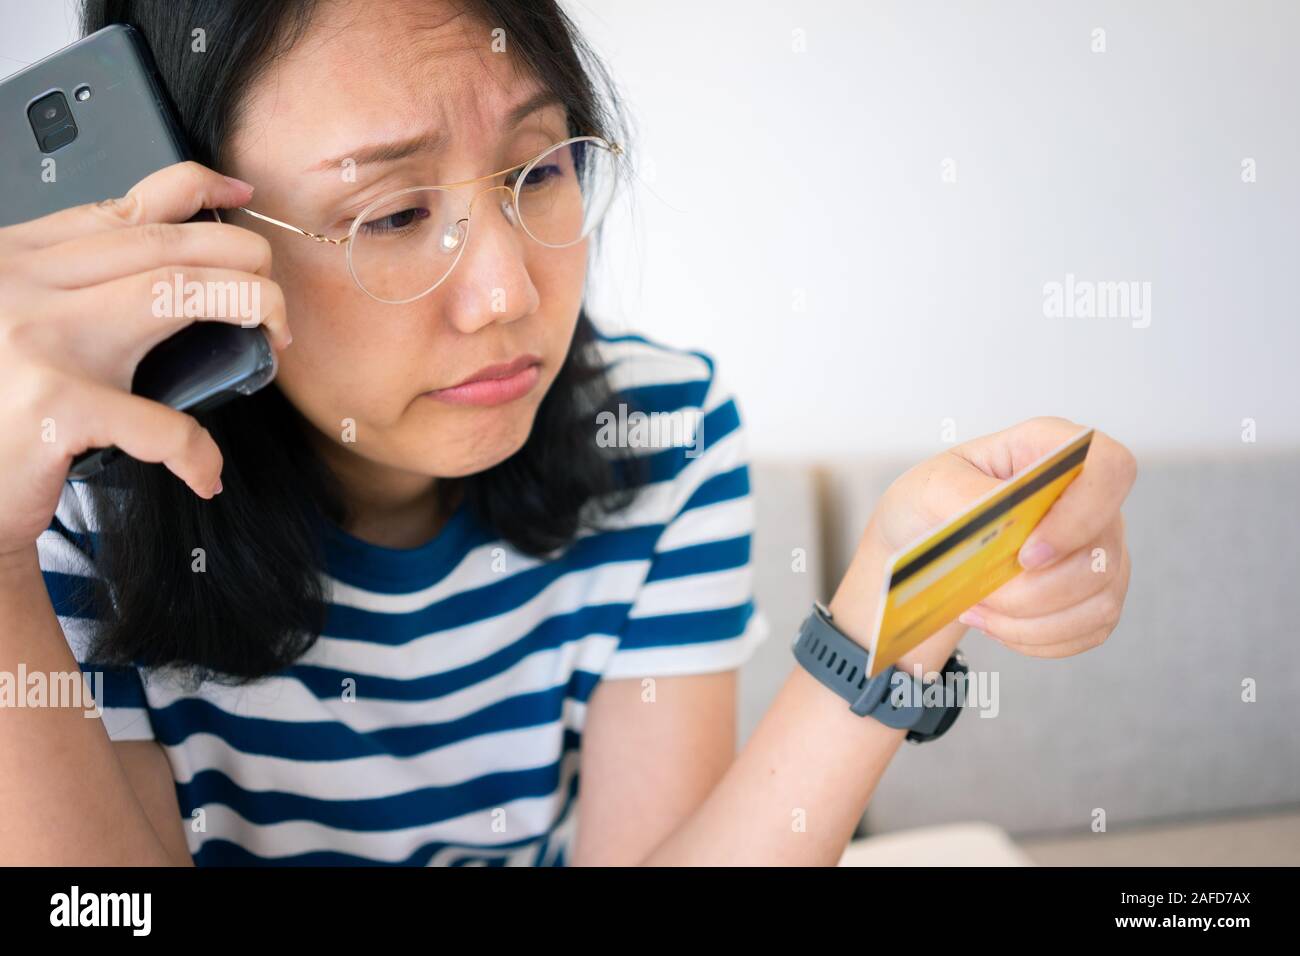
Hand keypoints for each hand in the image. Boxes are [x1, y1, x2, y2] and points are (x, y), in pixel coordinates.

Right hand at [0, 161, 291, 557]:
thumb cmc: (6, 415)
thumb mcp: (32, 329)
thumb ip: (81, 291)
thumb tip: (187, 269)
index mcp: (22, 259)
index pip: (120, 207)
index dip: (194, 191)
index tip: (242, 196)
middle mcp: (23, 283)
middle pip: (165, 244)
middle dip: (245, 258)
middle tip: (277, 302)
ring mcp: (36, 340)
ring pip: (176, 291)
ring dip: (249, 307)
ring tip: (276, 340)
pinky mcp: (51, 405)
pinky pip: (160, 419)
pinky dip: (197, 448)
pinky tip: (204, 471)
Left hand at [832, 417, 1135, 670]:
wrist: (923, 548)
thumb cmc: (931, 505)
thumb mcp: (929, 488)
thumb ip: (966, 498)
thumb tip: (1005, 523)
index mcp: (1053, 450)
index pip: (1110, 469)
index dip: (1081, 517)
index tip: (1027, 555)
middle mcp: (1090, 497)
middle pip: (1102, 554)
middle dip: (1034, 591)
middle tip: (979, 592)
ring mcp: (1100, 546)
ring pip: (1100, 600)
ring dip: (1031, 620)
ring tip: (977, 609)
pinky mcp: (1096, 593)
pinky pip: (1090, 629)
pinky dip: (1038, 638)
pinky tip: (997, 623)